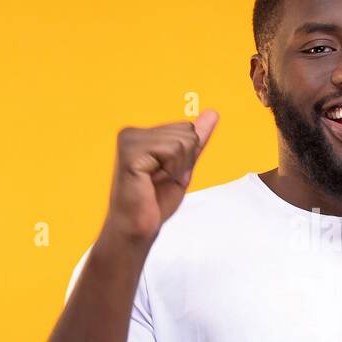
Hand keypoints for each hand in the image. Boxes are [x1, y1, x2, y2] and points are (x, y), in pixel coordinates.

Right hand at [102, 110, 218, 245]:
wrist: (137, 228)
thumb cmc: (154, 201)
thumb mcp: (182, 166)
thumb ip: (195, 141)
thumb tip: (212, 113)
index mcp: (142, 133)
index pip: (187, 128)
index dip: (187, 156)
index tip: (169, 173)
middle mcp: (132, 132)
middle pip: (187, 132)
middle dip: (184, 161)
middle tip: (163, 179)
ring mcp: (130, 140)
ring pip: (182, 141)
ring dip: (178, 167)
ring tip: (158, 181)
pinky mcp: (131, 153)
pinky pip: (172, 150)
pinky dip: (172, 169)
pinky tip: (152, 182)